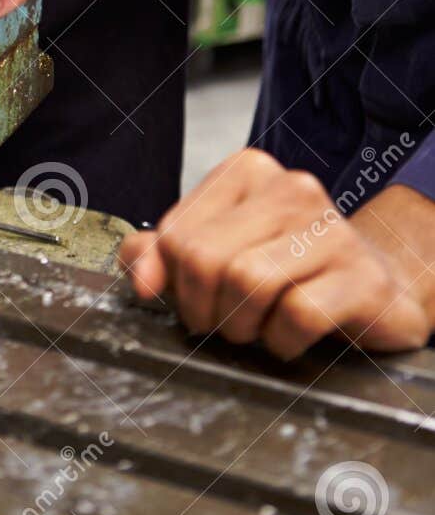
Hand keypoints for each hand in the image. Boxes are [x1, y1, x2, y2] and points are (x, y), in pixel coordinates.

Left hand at [118, 148, 431, 360]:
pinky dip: (282, 342)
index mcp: (246, 172)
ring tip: (257, 328)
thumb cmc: (286, 270)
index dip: (175, 283)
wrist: (374, 288)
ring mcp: (331, 228)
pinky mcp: (362, 275)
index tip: (196, 299)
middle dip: (203, 309)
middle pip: (205, 258)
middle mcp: (291, 188)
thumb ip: (162, 256)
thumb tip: (140, 279)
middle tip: (223, 323)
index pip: (175, 235)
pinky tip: (291, 337)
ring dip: (241, 326)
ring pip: (247, 282)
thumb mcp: (216, 253)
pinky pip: (297, 316)